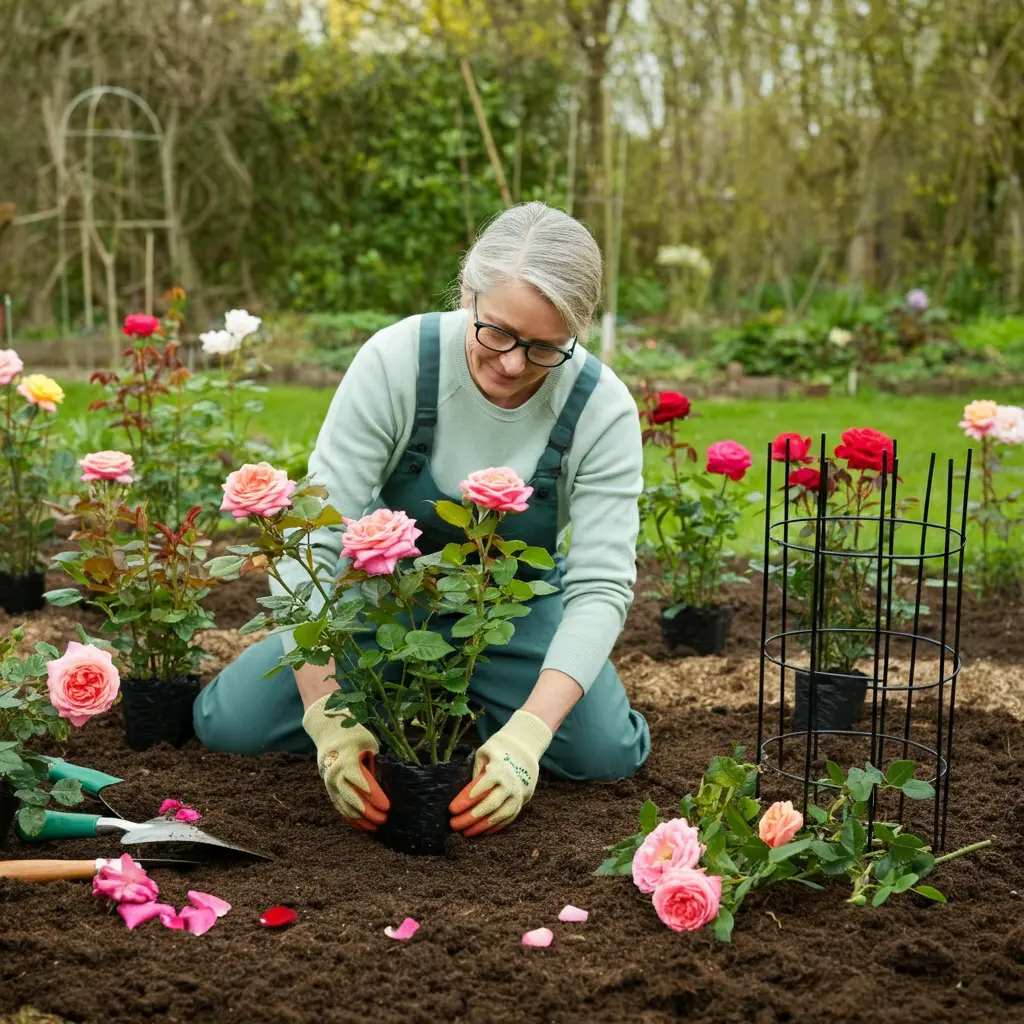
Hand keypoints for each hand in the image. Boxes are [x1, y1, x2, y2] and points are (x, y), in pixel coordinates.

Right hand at [302, 695, 389, 830]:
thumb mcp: (369, 744)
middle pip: (352, 798)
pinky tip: (363, 825)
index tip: (387, 806)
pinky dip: (351, 817)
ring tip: (376, 826)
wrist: (329, 731)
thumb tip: (385, 784)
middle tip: (384, 819)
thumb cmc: (354, 736)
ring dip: (360, 818)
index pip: (361, 782)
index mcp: (346, 760)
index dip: (375, 796)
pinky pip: (339, 807)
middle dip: (369, 811)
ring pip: (345, 806)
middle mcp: (335, 774)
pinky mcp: (329, 788)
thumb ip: (375, 763)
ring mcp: (330, 783)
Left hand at [449, 710, 552, 836]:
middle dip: (470, 817)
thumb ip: (474, 772)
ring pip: (499, 816)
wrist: (523, 753)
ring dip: (481, 826)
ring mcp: (516, 796)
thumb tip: (462, 794)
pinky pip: (507, 819)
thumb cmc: (497, 753)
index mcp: (498, 770)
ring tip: (464, 832)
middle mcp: (509, 785)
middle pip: (489, 805)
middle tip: (454, 824)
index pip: (479, 788)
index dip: (465, 800)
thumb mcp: (483, 754)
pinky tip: (479, 832)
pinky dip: (493, 828)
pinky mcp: (520, 804)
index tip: (451, 809)